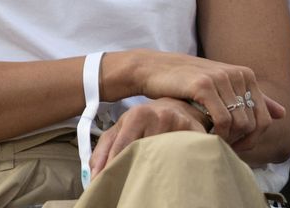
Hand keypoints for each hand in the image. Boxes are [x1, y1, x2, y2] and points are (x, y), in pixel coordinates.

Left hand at [88, 98, 207, 177]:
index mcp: (138, 114)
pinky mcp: (196, 132)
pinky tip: (171, 171)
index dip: (112, 167)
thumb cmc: (147, 119)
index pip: (122, 147)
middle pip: (143, 153)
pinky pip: (185, 154)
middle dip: (134, 170)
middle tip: (128, 185)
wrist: (180, 104)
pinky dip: (177, 165)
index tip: (103, 184)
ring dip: (155, 171)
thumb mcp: (121, 126)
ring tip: (149, 179)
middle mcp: (160, 117)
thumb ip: (104, 147)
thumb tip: (93, 174)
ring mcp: (179, 124)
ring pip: (163, 156)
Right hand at [110, 50, 283, 146]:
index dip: (252, 139)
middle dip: (239, 143)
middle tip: (222, 148)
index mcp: (246, 75)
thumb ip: (252, 98)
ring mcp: (222, 78)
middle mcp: (238, 74)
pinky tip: (205, 136)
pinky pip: (222, 120)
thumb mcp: (223, 86)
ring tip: (213, 142)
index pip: (264, 118)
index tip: (236, 147)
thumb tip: (283, 113)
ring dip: (227, 140)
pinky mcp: (203, 86)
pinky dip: (217, 135)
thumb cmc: (190, 81)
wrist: (156, 68)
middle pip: (253, 124)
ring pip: (239, 124)